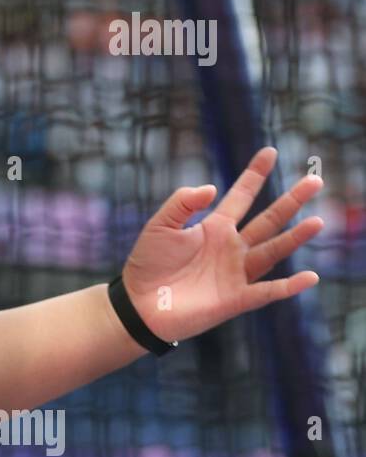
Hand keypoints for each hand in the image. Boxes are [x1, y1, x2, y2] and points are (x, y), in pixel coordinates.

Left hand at [121, 147, 322, 344]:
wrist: (139, 304)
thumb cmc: (147, 264)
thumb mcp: (160, 226)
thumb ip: (182, 203)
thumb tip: (210, 188)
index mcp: (214, 228)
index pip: (241, 196)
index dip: (255, 175)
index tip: (269, 152)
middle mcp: (231, 248)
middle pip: (268, 220)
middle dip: (291, 201)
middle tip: (315, 180)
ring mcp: (236, 273)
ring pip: (273, 251)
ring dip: (295, 237)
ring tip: (317, 221)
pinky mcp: (235, 298)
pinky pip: (268, 291)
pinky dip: (289, 286)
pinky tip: (310, 277)